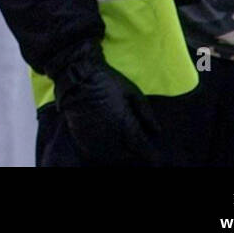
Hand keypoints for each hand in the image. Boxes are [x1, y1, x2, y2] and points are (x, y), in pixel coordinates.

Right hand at [51, 40, 162, 165]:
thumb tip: (156, 130)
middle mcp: (110, 135)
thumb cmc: (107, 80)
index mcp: (125, 124)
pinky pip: (94, 153)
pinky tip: (106, 144)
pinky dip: (102, 152)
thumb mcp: (132, 91)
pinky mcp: (80, 137)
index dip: (152, 155)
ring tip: (122, 145)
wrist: (76, 74)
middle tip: (137, 146)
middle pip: (127, 155)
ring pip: (111, 156)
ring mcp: (94, 138)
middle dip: (134, 151)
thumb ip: (146, 112)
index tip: (157, 158)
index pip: (142, 148)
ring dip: (118, 153)